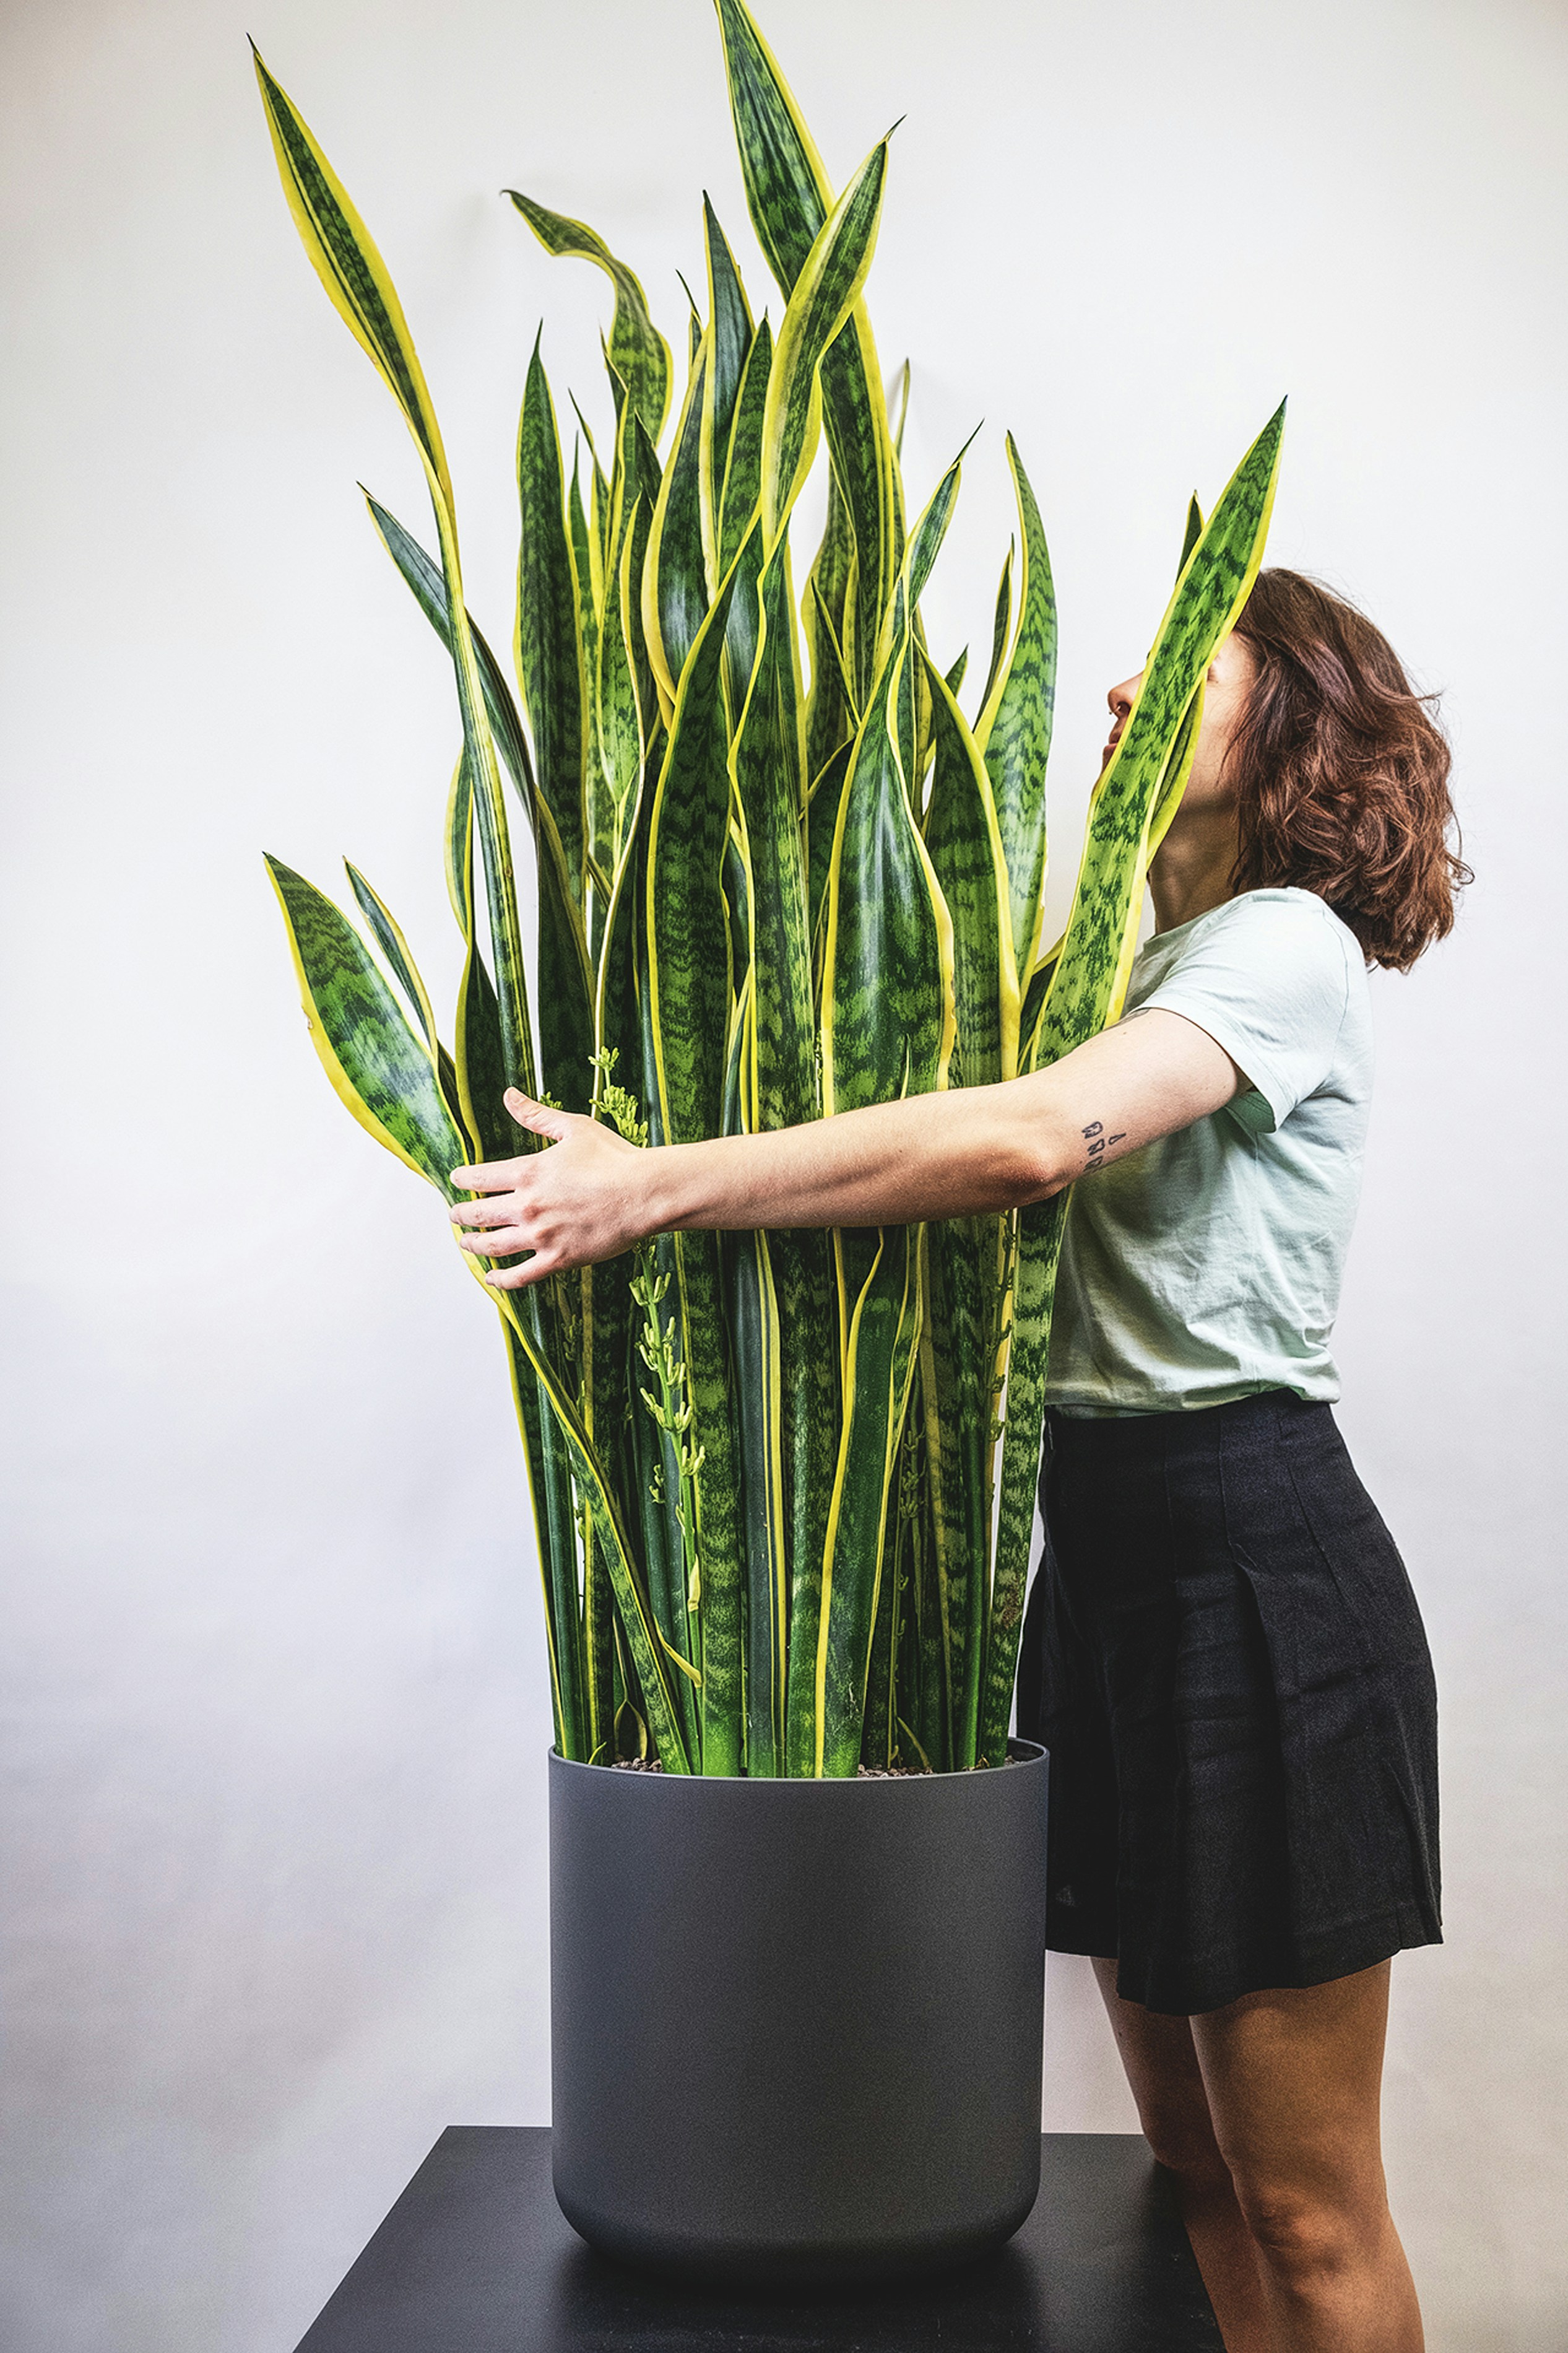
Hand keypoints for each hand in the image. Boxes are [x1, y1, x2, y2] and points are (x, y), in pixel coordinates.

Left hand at [449, 1089, 654, 1288]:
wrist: (645, 1192)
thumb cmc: (615, 1157)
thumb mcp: (573, 1128)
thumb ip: (536, 1115)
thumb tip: (509, 1095)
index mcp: (528, 1172)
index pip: (479, 1178)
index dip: (462, 1179)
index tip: (456, 1180)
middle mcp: (528, 1206)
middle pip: (478, 1214)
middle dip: (460, 1215)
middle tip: (454, 1215)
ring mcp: (541, 1236)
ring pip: (492, 1246)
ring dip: (472, 1245)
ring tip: (464, 1243)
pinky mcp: (558, 1259)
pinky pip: (520, 1276)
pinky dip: (500, 1280)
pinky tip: (491, 1277)